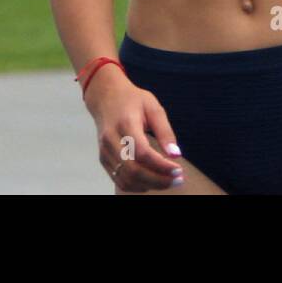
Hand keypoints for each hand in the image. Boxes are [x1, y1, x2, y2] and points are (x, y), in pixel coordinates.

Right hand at [83, 65, 183, 191]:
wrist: (105, 96)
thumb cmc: (132, 100)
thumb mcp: (153, 107)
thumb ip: (165, 131)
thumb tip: (176, 155)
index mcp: (125, 124)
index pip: (142, 153)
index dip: (161, 166)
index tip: (178, 170)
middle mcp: (111, 140)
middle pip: (134, 170)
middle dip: (158, 180)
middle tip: (178, 180)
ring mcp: (105, 151)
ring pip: (126, 179)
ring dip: (150, 185)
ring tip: (168, 181)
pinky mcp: (103, 159)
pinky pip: (119, 180)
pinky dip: (137, 186)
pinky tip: (152, 181)